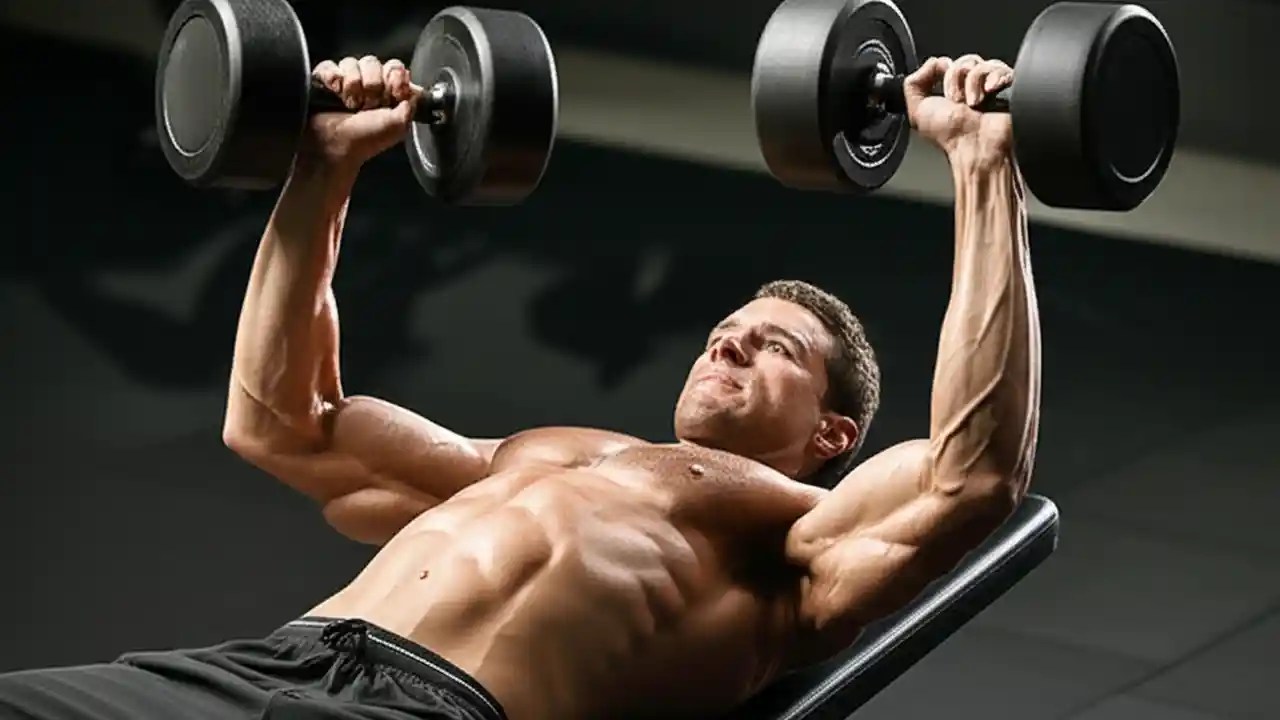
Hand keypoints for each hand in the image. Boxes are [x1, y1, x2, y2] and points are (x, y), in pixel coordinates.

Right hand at [301, 56, 422, 170]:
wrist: (334, 147)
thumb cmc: (364, 139)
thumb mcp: (398, 125)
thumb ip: (411, 105)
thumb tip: (413, 90)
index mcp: (387, 93)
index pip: (394, 67)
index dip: (395, 77)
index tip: (394, 93)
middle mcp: (366, 85)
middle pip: (372, 62)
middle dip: (372, 84)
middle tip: (368, 105)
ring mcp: (344, 81)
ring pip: (351, 62)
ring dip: (352, 85)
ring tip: (349, 104)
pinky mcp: (324, 80)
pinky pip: (330, 66)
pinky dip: (333, 78)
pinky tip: (334, 93)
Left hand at [903, 55, 1013, 162]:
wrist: (977, 145)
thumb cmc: (951, 135)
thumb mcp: (918, 112)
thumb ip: (913, 85)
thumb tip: (931, 63)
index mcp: (952, 92)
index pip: (948, 64)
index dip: (943, 70)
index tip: (944, 92)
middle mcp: (972, 88)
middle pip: (965, 61)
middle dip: (956, 78)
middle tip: (957, 101)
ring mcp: (992, 87)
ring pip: (981, 63)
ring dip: (973, 82)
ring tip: (973, 103)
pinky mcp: (1010, 86)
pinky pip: (1001, 68)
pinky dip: (993, 77)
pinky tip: (989, 91)